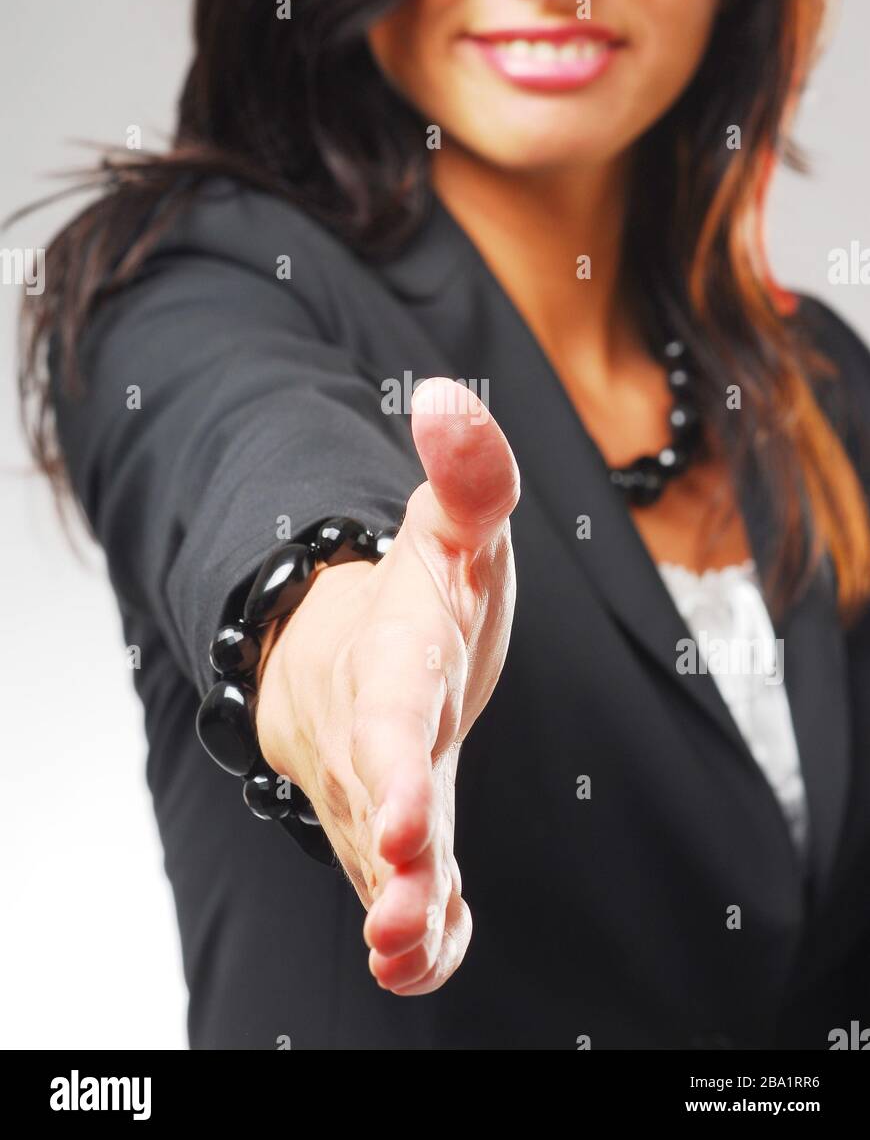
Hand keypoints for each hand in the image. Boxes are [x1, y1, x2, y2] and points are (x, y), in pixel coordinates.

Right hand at [255, 377, 519, 993]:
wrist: (354, 656)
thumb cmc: (416, 599)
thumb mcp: (454, 530)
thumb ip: (467, 474)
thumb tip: (448, 396)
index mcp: (396, 660)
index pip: (391, 711)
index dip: (394, 761)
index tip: (406, 817)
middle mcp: (377, 736)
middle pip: (376, 797)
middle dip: (387, 848)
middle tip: (400, 898)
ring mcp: (384, 794)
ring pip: (378, 858)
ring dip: (394, 909)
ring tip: (402, 953)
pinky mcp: (401, 836)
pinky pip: (403, 893)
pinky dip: (417, 937)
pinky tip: (428, 962)